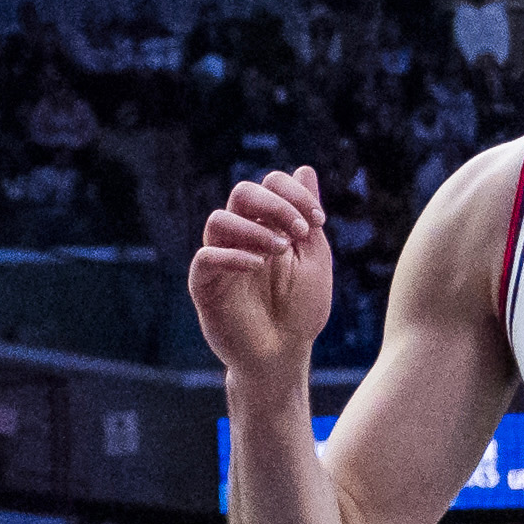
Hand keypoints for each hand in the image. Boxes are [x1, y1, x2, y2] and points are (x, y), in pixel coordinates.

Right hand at [187, 167, 337, 396]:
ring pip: (219, 220)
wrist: (285, 354)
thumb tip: (305, 169)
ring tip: (281, 251)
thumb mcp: (313, 257)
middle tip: (300, 232)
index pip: (268, 186)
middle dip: (275, 205)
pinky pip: (206, 257)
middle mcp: (239, 237)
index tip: (318, 221)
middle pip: (242, 193)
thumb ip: (306, 216)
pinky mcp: (205, 286)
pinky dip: (233, 255)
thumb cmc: (301, 309)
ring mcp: (220, 260)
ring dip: (254, 229)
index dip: (293, 194)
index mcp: (266, 226)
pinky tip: (259, 266)